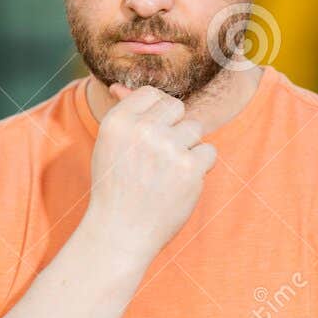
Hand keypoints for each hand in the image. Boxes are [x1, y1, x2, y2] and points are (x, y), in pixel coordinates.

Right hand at [83, 82, 216, 263]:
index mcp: (118, 121)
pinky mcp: (190, 168)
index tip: (153, 133)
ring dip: (187, 148)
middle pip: (176, 107)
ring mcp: (167, 148)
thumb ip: (123, 115)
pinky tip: (180, 183)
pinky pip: (209, 152)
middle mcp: (142, 130)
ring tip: (168, 172)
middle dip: (174, 128)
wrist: (121, 232)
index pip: (151, 94)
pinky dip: (200, 168)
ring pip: (195, 129)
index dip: (157, 113)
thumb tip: (121, 85)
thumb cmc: (116, 188)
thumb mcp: (108, 146)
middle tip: (161, 156)